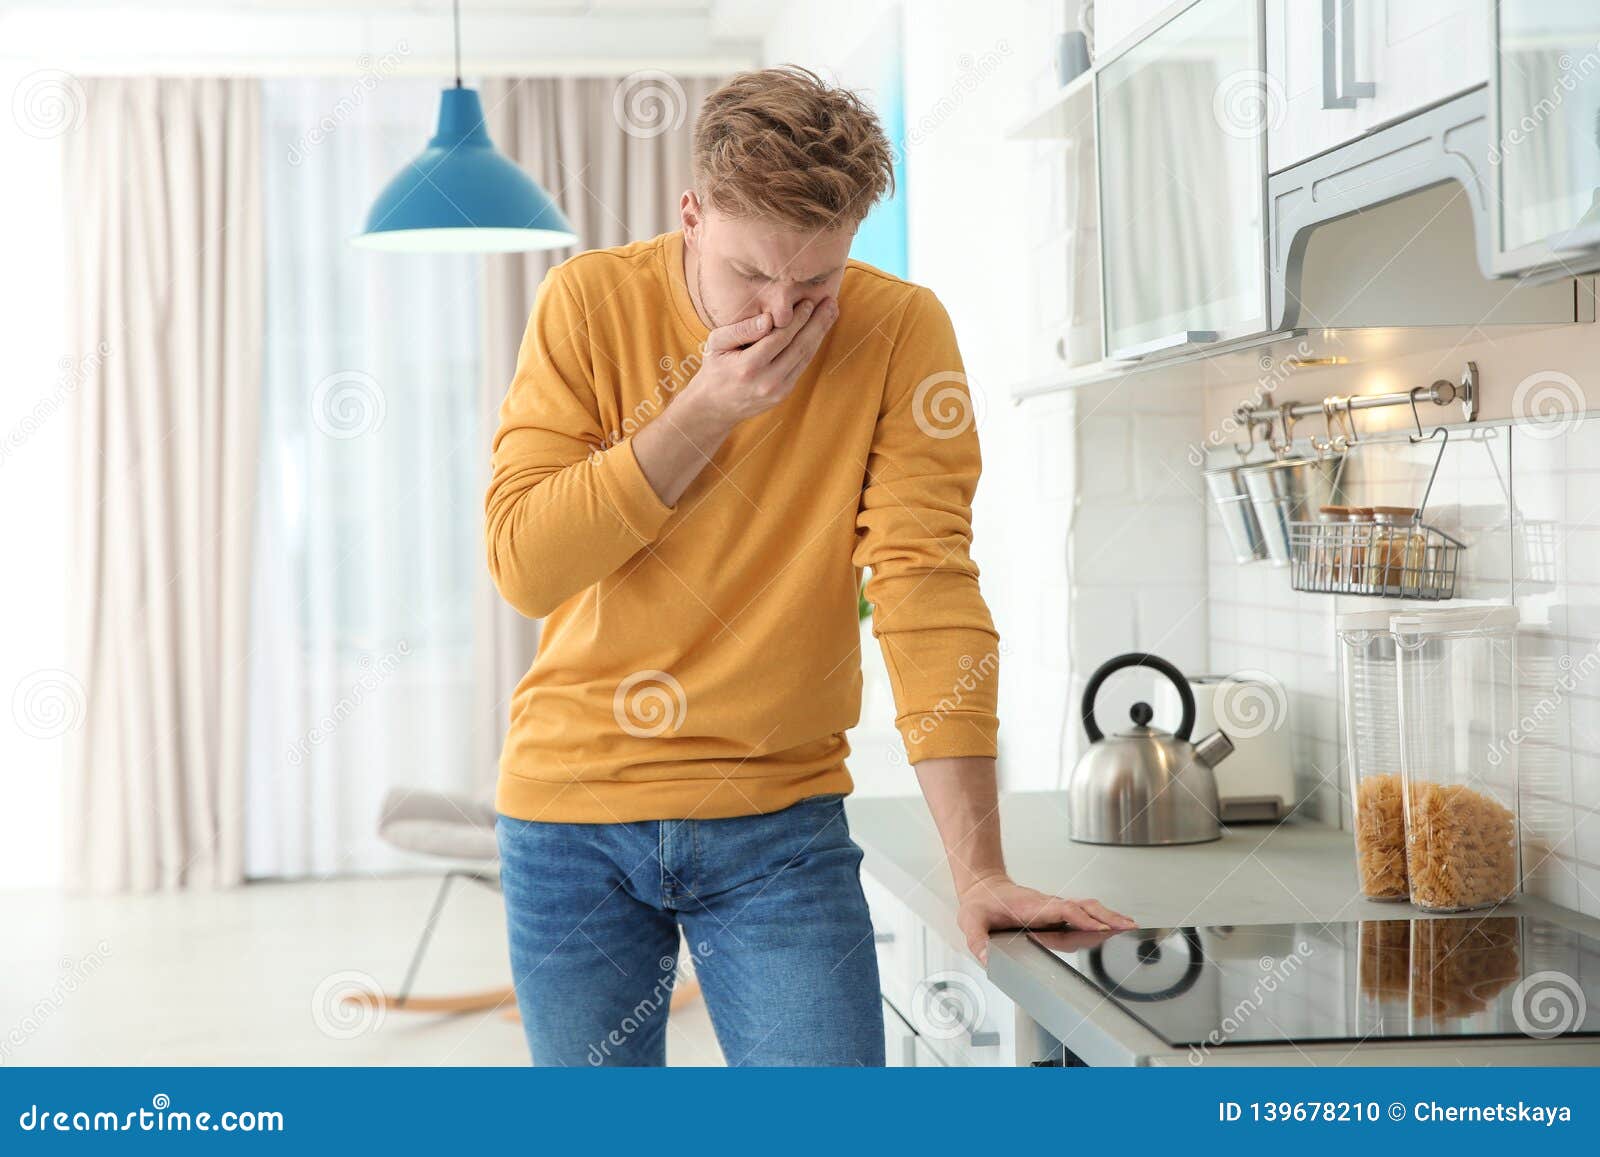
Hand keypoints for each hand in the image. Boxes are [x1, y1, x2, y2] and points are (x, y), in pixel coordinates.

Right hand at [679, 297, 838, 428]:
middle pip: (798, 347)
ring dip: (820, 333)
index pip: (779, 338)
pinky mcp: (784, 394)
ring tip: (831, 312)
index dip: (797, 319)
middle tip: (830, 302)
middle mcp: (766, 381)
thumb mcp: (716, 343)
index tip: (809, 301)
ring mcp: (778, 390)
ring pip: (805, 357)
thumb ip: (740, 329)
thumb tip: (769, 320)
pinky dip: (812, 346)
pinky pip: (802, 365)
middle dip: (817, 323)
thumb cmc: (715, 367)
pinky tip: (819, 330)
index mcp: (748, 367)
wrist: (715, 406)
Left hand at [954, 873, 1136, 964]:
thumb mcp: (971, 921)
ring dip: (1108, 916)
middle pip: (1082, 906)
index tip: (1100, 926)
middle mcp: (1047, 906)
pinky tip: (1113, 928)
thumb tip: (986, 957)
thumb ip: (977, 939)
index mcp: (1031, 906)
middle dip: (1106, 915)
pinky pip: (1081, 913)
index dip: (1081, 918)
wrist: (982, 889)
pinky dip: (1100, 918)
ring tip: (1130, 927)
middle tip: (1128, 925)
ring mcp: (1053, 909)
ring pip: (1086, 908)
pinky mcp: (1055, 913)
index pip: (1062, 909)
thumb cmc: (980, 905)